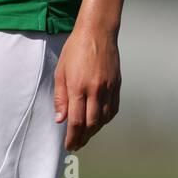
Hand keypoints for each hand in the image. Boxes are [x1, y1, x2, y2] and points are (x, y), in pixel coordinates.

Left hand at [53, 23, 120, 150]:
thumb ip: (61, 97)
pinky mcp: (117, 85)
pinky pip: (113, 109)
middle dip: (83, 138)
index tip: (69, 145)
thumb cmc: (75, 50)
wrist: (98, 32)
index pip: (76, 121)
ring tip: (86, 136)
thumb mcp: (60, 71)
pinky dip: (105, 119)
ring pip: (104, 119)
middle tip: (76, 145)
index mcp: (78, 87)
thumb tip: (60, 119)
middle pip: (91, 124)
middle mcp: (95, 90)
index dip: (72, 137)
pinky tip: (98, 122)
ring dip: (95, 131)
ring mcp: (108, 88)